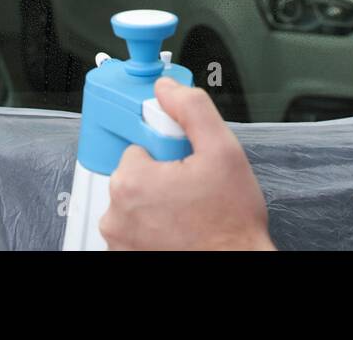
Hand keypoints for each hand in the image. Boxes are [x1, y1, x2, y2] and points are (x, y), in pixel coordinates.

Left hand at [99, 77, 273, 250]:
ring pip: (136, 203)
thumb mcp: (223, 151)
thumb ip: (192, 110)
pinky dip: (154, 228)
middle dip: (162, 178)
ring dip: (157, 204)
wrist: (236, 265)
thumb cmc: (231, 223)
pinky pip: (136, 228)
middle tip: (194, 190)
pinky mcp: (126, 256)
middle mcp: (116, 214)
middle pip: (136, 174)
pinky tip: (180, 230)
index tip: (187, 167)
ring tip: (190, 213)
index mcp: (131, 181)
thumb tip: (168, 88)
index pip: (139, 146)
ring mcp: (119, 240)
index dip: (169, 153)